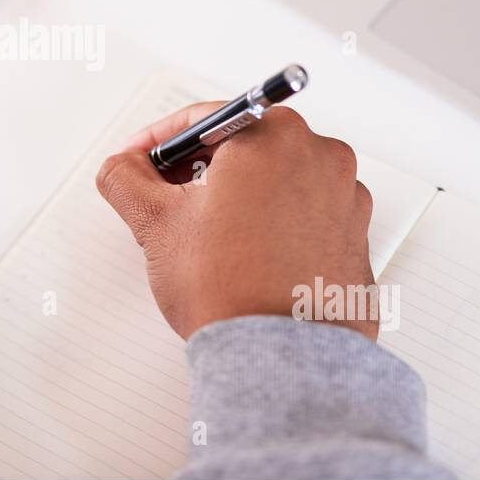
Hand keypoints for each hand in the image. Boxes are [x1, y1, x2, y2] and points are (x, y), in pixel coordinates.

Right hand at [95, 102, 376, 340]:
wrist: (281, 360)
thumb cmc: (231, 290)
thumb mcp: (155, 223)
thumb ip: (125, 177)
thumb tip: (123, 165)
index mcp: (274, 135)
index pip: (204, 119)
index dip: (160, 141)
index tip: (141, 160)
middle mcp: (321, 155)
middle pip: (244, 146)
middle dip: (200, 170)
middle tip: (170, 201)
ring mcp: (346, 197)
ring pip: (276, 180)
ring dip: (240, 197)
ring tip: (210, 239)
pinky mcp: (357, 236)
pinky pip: (305, 214)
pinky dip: (276, 224)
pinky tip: (248, 257)